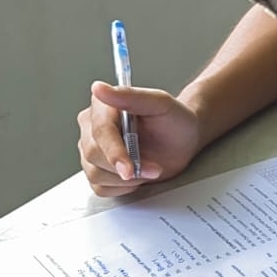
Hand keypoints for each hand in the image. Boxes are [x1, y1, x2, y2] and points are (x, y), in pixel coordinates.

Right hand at [77, 82, 203, 195]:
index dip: (114, 152)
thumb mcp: (160, 103)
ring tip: (151, 168)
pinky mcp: (99, 171)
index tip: (129, 168)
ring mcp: (93, 151)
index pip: (100, 131)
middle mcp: (92, 129)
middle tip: (154, 167)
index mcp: (103, 107)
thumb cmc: (174, 119)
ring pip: (95, 174)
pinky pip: (101, 188)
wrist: (183, 140)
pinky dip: (123, 187)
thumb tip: (99, 88)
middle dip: (128, 165)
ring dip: (128, 179)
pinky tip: (139, 175)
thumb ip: (131, 96)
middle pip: (93, 154)